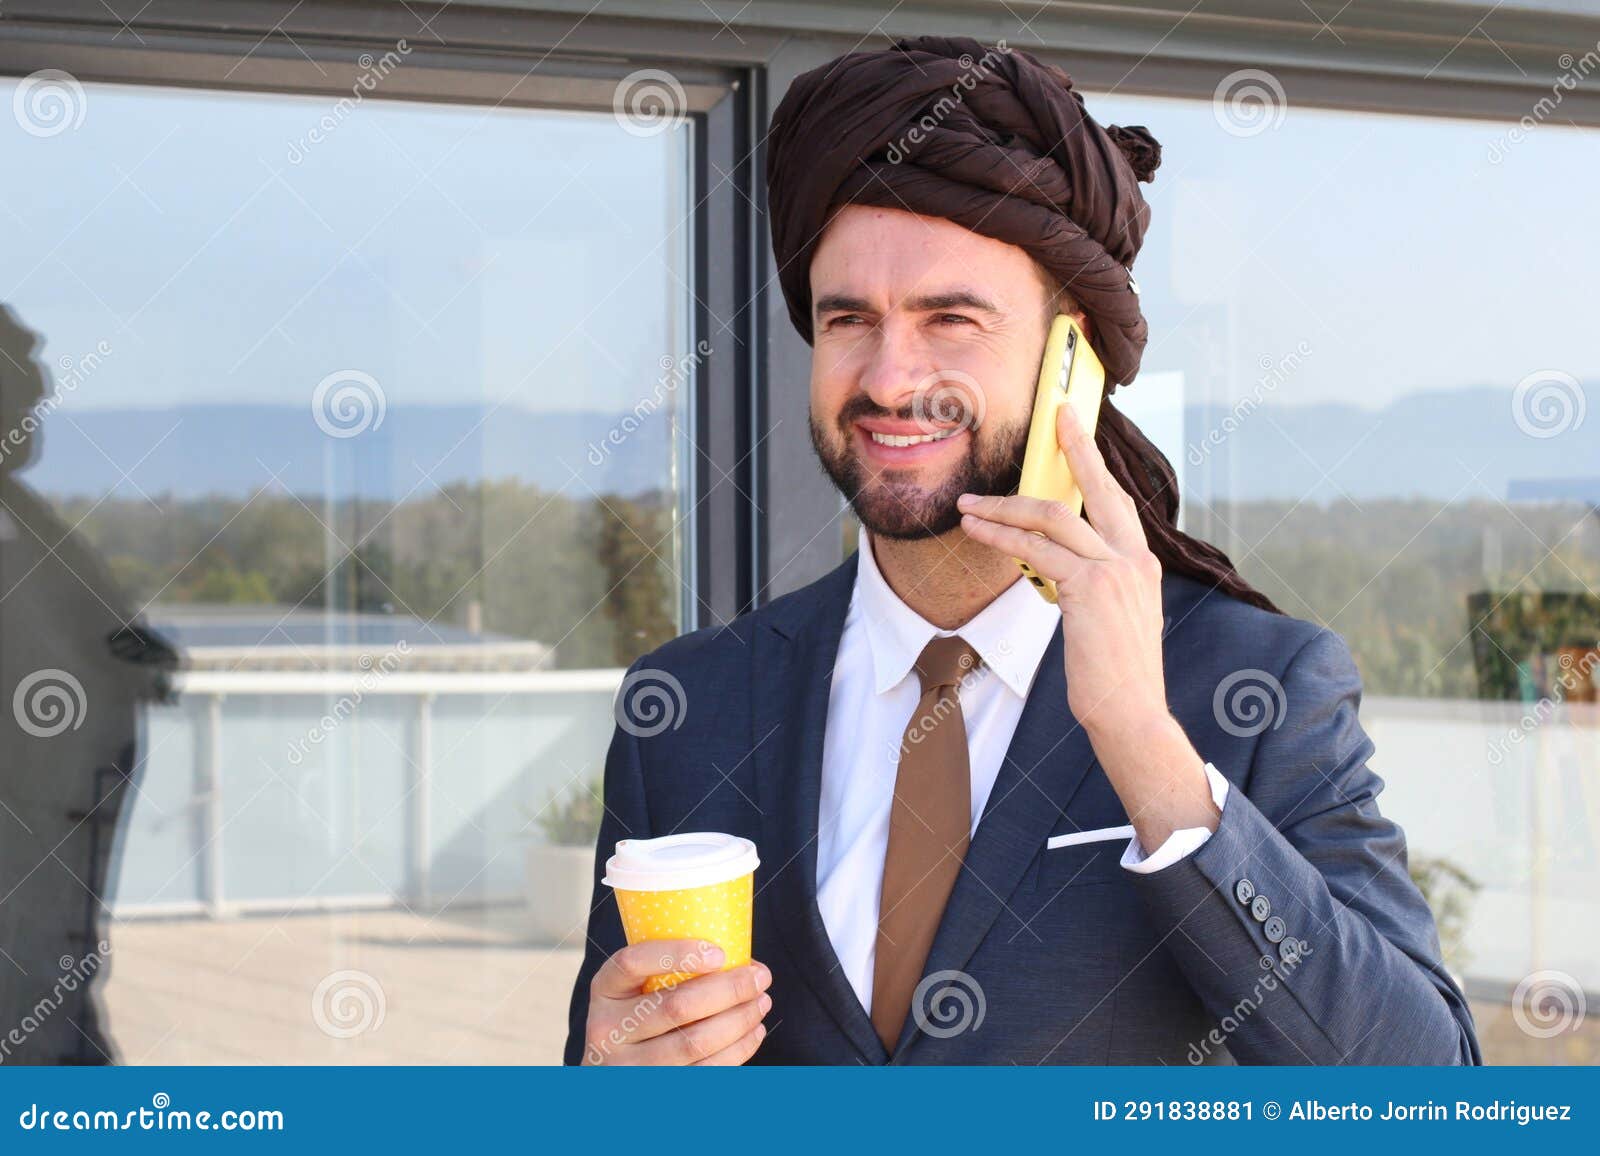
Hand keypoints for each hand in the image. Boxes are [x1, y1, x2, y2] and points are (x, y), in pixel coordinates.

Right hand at [582, 939, 771, 1064]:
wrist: (613, 1073)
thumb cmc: (639, 1017)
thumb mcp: (635, 989)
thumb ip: (672, 972)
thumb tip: (745, 964)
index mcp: (605, 990)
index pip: (633, 963)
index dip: (677, 955)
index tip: (721, 953)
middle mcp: (608, 1031)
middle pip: (675, 1007)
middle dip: (728, 990)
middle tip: (760, 977)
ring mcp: (627, 1069)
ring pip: (694, 1044)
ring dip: (739, 1021)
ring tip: (761, 1003)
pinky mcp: (654, 1093)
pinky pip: (704, 1073)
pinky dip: (737, 1051)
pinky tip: (753, 1032)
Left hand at [956, 403, 1166, 741]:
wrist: (1130, 713)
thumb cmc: (1115, 677)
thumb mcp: (1112, 621)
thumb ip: (1095, 587)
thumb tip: (1064, 572)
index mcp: (1143, 565)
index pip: (1116, 503)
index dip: (1095, 467)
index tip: (1076, 434)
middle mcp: (1135, 560)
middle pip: (1097, 489)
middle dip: (1074, 447)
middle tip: (1055, 413)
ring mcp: (1116, 570)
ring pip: (1053, 517)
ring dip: (1004, 507)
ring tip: (969, 503)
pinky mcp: (1091, 587)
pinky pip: (1035, 550)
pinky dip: (1000, 536)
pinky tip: (976, 530)